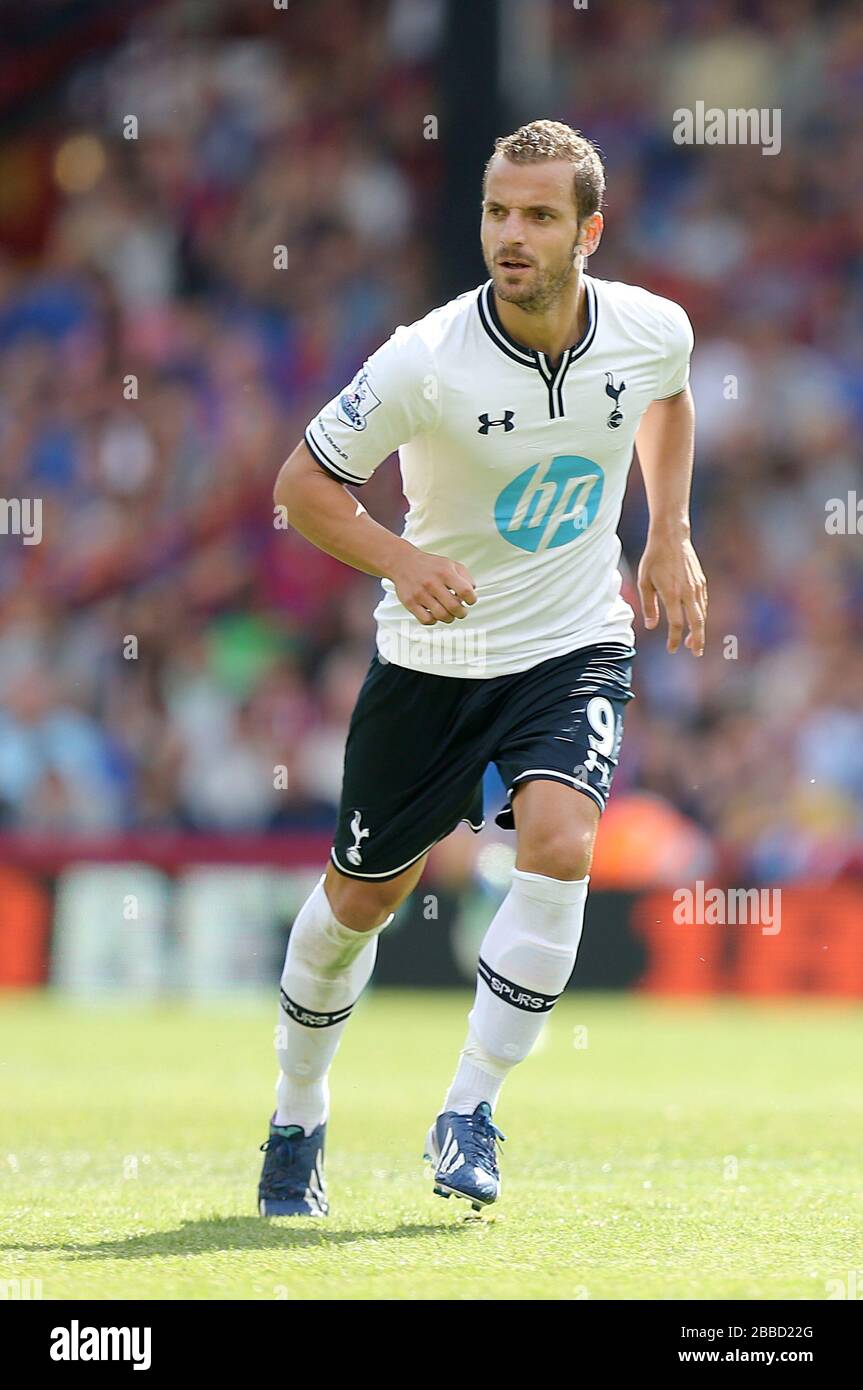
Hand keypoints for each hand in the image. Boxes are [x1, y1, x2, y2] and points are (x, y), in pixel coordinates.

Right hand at [389, 549, 476, 625]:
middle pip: (454, 607)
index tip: (470, 601)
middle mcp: (432, 583)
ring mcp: (420, 594)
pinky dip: (434, 621)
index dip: (471, 600)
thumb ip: (465, 577)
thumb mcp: (450, 564)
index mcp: (445, 572)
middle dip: (462, 613)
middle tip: (461, 611)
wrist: (403, 562)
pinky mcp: (410, 603)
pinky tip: (435, 614)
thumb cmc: (429, 565)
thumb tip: (472, 591)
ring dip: (450, 618)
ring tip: (449, 614)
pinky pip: (426, 620)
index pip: (465, 591)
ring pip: (442, 616)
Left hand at [637, 534, 706, 655]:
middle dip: (697, 640)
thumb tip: (650, 626)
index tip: (672, 649)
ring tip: (695, 642)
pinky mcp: (701, 581)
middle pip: (697, 623)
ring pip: (702, 613)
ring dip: (699, 629)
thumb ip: (649, 605)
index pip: (676, 624)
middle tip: (696, 653)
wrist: (672, 538)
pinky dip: (701, 615)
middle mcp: (688, 593)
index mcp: (672, 594)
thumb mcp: (644, 582)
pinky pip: (703, 603)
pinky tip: (696, 620)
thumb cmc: (654, 559)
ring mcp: (697, 587)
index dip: (675, 639)